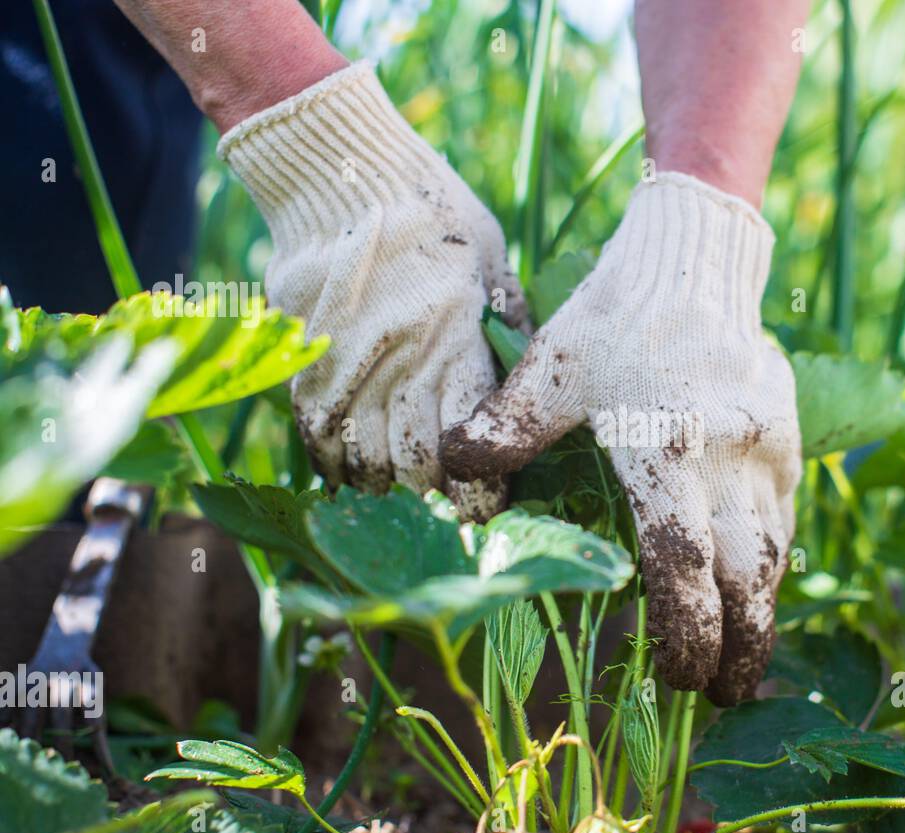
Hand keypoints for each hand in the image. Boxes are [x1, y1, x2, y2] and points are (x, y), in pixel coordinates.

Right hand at [218, 63, 525, 517]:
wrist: (342, 175)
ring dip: (384, 485)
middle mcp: (399, 360)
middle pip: (414, 464)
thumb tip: (523, 390)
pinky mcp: (303, 360)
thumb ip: (505, 331)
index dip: (478, 489)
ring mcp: (345, 364)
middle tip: (444, 506)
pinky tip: (353, 473)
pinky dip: (336, 463)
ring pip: (363, 458)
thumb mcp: (491, 265)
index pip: (468, 443)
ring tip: (400, 493)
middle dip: (433, 496)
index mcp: (454, 339)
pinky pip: (317, 435)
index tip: (484, 504)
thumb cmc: (434, 214)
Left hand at [440, 173, 800, 704]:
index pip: (682, 561)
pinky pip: (785, 518)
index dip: (684, 628)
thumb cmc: (617, 316)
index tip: (678, 675)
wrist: (696, 261)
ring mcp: (767, 451)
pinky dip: (769, 564)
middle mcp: (728, 459)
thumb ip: (507, 425)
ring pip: (774, 554)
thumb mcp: (553, 366)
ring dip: (761, 613)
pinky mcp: (787, 440)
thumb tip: (454, 472)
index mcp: (666, 449)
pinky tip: (754, 588)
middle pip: (747, 576)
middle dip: (740, 644)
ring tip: (744, 663)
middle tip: (721, 697)